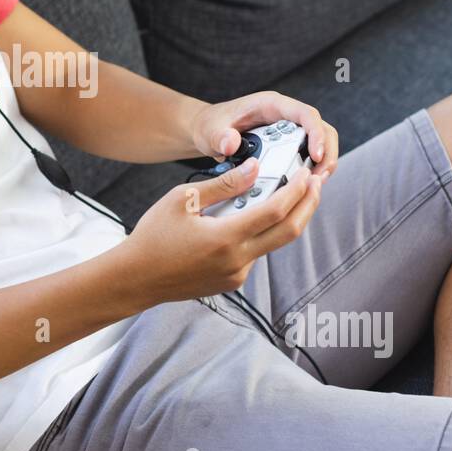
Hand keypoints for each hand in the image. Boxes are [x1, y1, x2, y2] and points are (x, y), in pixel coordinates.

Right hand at [118, 157, 322, 306]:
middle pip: (288, 232)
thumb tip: (254, 168)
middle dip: (307, 205)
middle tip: (315, 183)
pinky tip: (250, 217)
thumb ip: (223, 184)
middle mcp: (237, 261)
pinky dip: (260, 233)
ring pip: (273, 243)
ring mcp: (236, 275)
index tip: (306, 173)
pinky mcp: (232, 282)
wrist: (135, 278)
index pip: (275, 212)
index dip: (296, 190)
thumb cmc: (153, 236)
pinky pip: (255, 254)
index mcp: (225, 237)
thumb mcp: (183, 199)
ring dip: (284, 219)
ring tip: (286, 193)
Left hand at [189, 91, 338, 179]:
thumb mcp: (211, 130)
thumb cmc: (211, 125)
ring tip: (314, 186)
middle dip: (327, 153)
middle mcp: (285, 115)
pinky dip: (311, 171)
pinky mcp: (288, 145)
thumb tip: (231, 144)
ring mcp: (289, 130)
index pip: (305, 114)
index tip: (317, 156)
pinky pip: (308, 156)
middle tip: (320, 179)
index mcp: (271, 105)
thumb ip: (219, 135)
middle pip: (321, 129)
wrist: (208, 131)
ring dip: (322, 164)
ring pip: (320, 143)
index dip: (316, 134)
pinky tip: (304, 188)